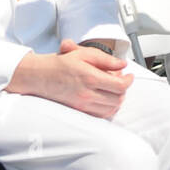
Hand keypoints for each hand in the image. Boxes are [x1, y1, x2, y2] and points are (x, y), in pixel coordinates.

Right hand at [7, 39, 133, 118]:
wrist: (40, 76)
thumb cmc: (61, 63)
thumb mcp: (84, 54)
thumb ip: (106, 59)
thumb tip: (122, 65)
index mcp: (90, 78)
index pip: (120, 86)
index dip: (129, 81)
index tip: (129, 76)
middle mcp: (87, 94)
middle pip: (118, 99)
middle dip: (124, 89)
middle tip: (121, 80)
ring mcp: (83, 105)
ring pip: (111, 109)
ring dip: (117, 99)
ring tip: (113, 88)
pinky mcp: (79, 111)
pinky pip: (101, 115)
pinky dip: (108, 108)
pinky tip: (106, 98)